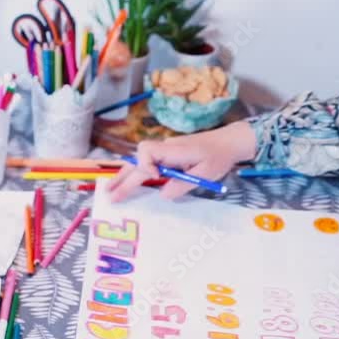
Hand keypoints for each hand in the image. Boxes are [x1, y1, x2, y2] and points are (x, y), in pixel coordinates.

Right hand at [108, 121, 257, 201]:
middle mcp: (165, 149)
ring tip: (110, 191)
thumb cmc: (219, 156)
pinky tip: (126, 183)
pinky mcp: (167, 157)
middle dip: (124, 178)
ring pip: (139, 163)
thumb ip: (183, 184)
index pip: (147, 151)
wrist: (228, 142)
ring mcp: (165, 152)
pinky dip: (135, 174)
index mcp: (174, 150)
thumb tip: (162, 195)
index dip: (145, 165)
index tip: (154, 177)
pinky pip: (146, 164)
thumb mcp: (206, 174)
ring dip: (124, 176)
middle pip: (137, 161)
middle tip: (110, 196)